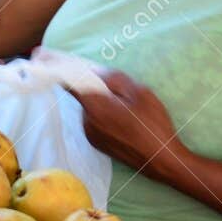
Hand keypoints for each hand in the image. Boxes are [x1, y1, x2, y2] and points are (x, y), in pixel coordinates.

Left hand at [66, 65, 187, 179]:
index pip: (70, 83)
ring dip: (102, 103)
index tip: (61, 60)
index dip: (65, 70)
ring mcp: (90, 134)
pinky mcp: (96, 143)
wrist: (160, 159)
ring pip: (91, 109)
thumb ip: (114, 79)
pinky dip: (105, 116)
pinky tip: (125, 121)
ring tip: (128, 109)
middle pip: (84, 96)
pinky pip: (96, 122)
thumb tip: (94, 71)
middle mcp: (86, 121)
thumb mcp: (139, 93)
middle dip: (96, 88)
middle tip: (121, 89)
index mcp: (94, 107)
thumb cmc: (152, 125)